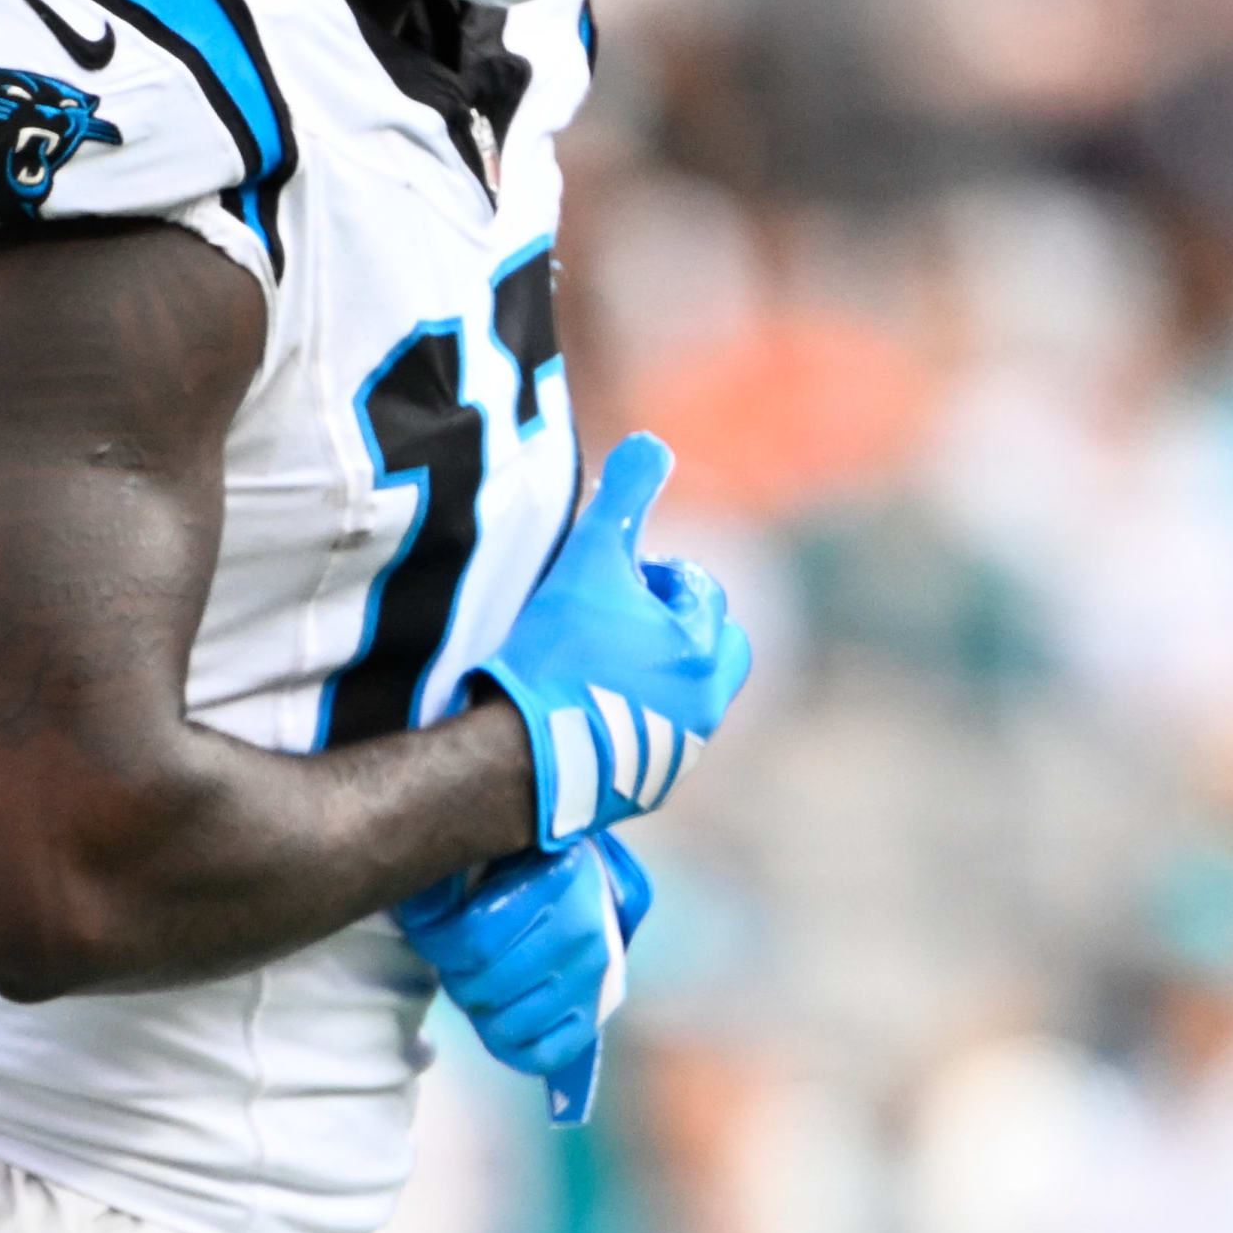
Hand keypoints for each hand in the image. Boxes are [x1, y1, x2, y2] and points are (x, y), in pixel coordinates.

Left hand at [397, 831, 651, 1122]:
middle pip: (487, 985)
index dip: (434, 943)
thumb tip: (418, 907)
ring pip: (509, 1025)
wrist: (582, 882)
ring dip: (479, 1011)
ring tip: (479, 984)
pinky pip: (543, 1055)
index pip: (474, 939)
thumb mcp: (487, 851)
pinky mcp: (597, 1012)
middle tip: (455, 962)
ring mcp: (594, 977)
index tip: (427, 933)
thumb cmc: (519, 865)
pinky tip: (499, 1018)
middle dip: (455, 977)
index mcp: (557, 879)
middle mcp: (582, 930)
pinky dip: (509, 1046)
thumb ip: (449, 875)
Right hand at [471, 435, 751, 846]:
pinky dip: (635, 722)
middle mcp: (706, 705)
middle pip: (713, 649)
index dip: (653, 577)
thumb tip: (652, 443)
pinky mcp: (648, 789)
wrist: (518, 761)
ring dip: (656, 676)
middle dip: (676, 629)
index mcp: (702, 649)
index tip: (610, 585)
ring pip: (688, 697)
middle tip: (617, 625)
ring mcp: (680, 752)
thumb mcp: (588, 562)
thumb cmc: (556, 656)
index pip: (697, 591)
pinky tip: (585, 712)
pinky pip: (659, 743)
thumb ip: (622, 499)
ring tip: (597, 668)